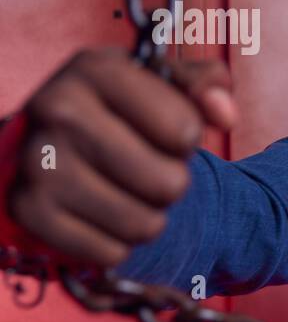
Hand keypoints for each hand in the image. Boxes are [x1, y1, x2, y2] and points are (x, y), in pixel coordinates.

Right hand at [6, 47, 237, 266]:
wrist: (49, 145)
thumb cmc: (122, 112)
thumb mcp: (163, 84)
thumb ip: (207, 85)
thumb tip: (225, 114)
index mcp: (94, 69)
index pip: (185, 130)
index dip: (188, 139)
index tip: (167, 132)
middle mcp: (56, 109)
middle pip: (169, 184)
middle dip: (173, 183)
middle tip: (149, 169)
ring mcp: (37, 162)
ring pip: (144, 224)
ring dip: (150, 217)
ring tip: (129, 193)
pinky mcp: (28, 211)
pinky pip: (112, 252)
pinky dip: (118, 243)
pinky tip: (101, 216)